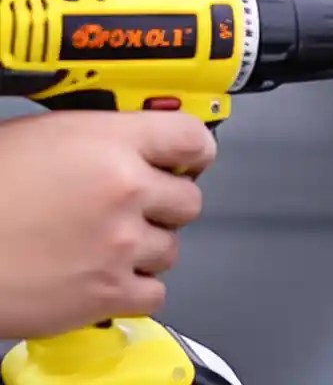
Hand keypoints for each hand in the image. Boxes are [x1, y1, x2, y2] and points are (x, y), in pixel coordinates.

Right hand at [0, 111, 214, 337]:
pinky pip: (155, 292)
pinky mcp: (108, 293)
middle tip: (131, 208)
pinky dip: (134, 289)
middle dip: (164, 206)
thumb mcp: (39, 137)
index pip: (192, 138)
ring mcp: (121, 245)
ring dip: (145, 249)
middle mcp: (125, 191)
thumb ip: (97, 138)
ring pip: (171, 249)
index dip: (193, 151)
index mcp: (110, 144)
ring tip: (100, 244)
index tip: (189, 159)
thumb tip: (129, 142)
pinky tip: (102, 275)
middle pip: (189, 200)